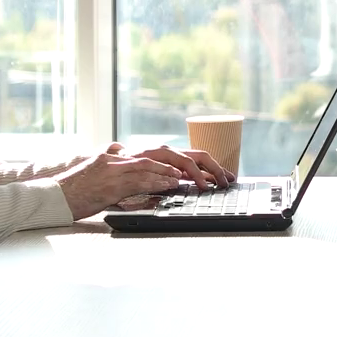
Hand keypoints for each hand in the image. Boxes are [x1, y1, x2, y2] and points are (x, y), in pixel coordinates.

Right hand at [53, 151, 185, 219]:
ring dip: (164, 175)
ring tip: (177, 180)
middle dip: (164, 166)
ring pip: (145, 170)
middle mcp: (111, 163)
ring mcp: (112, 174)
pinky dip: (154, 184)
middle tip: (179, 171)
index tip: (166, 167)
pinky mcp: (111, 188)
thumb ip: (104, 160)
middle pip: (145, 161)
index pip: (136, 158)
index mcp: (106, 159)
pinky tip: (165, 187)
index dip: (154, 163)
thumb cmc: (68, 188)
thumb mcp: (87, 169)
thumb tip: (118, 150)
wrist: (54, 196)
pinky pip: (138, 184)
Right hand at [106, 142, 235, 189]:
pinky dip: (167, 174)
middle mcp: (164, 151)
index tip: (231, 178)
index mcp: (172, 155)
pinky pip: (155, 168)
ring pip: (179, 159)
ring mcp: (152, 156)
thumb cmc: (133, 172)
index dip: (217, 167)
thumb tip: (200, 182)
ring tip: (205, 185)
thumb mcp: (159, 173)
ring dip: (194, 172)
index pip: (200, 157)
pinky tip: (176, 181)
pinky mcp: (138, 163)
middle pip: (195, 155)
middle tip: (224, 182)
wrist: (105, 167)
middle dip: (213, 168)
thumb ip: (177, 176)